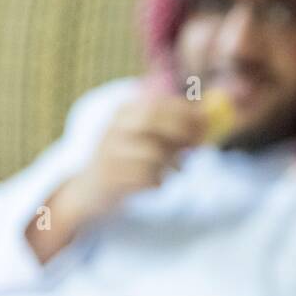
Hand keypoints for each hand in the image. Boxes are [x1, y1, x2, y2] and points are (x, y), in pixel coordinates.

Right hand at [27, 96, 205, 261]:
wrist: (88, 192)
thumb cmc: (126, 161)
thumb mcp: (143, 137)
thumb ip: (170, 127)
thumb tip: (207, 119)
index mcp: (123, 112)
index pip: (157, 103)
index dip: (184, 111)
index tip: (205, 122)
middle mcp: (113, 128)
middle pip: (153, 120)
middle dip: (181, 131)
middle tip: (198, 146)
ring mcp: (109, 153)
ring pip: (152, 152)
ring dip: (173, 162)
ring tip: (179, 169)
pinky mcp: (110, 178)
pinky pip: (145, 178)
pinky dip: (159, 181)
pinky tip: (158, 182)